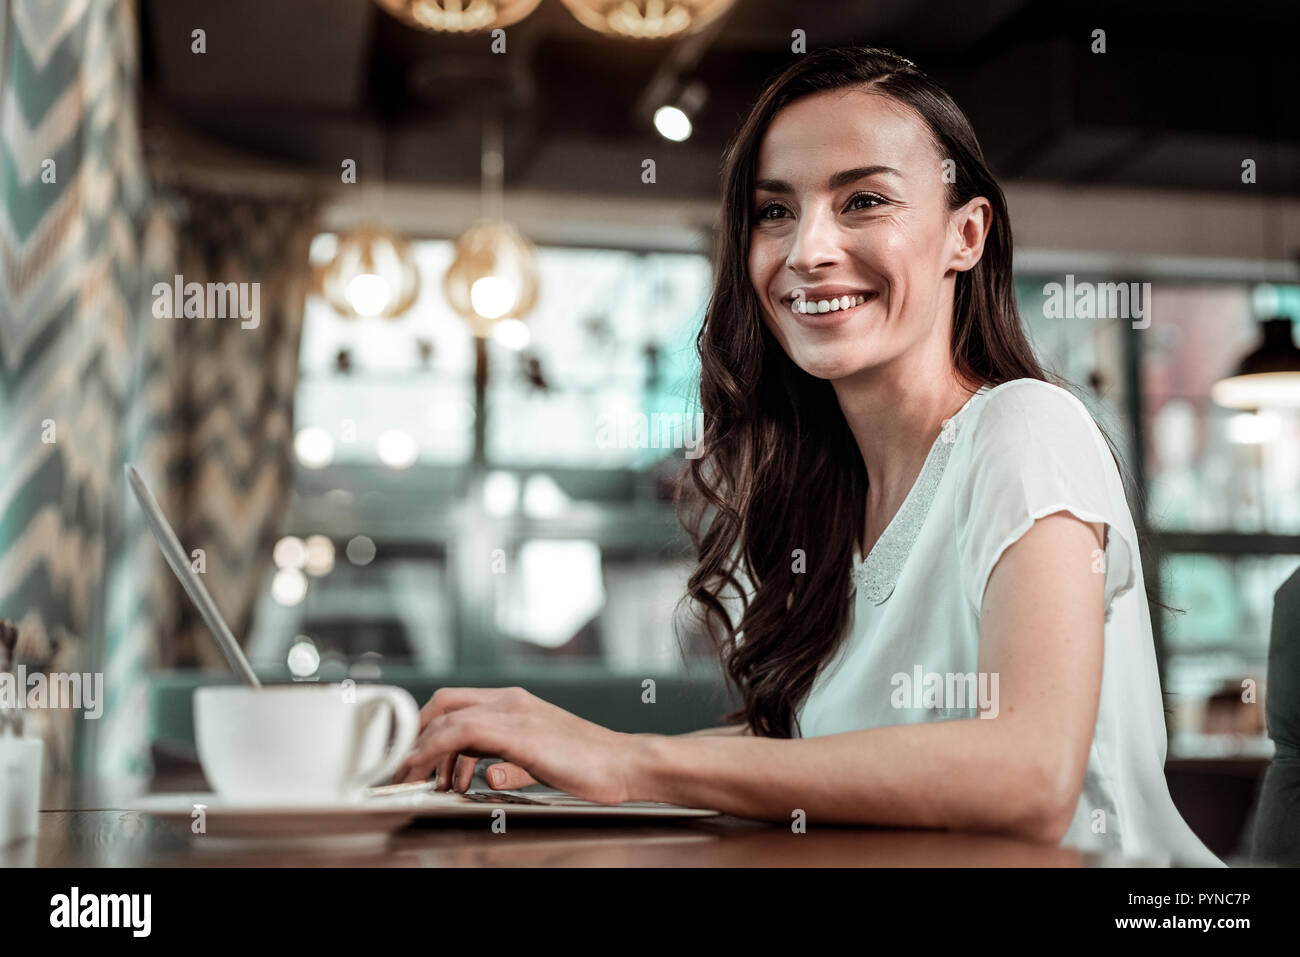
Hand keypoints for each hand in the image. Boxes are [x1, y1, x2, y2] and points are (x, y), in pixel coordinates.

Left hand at [390, 686, 639, 804]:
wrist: (627, 764)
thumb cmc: (591, 765)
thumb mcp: (540, 760)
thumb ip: (510, 762)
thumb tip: (488, 776)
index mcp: (515, 703)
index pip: (455, 702)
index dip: (426, 727)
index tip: (413, 757)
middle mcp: (511, 702)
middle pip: (443, 704)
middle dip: (415, 736)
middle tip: (403, 770)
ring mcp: (516, 715)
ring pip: (449, 719)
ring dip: (424, 751)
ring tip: (420, 784)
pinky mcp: (521, 734)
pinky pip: (464, 735)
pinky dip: (441, 753)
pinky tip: (443, 781)